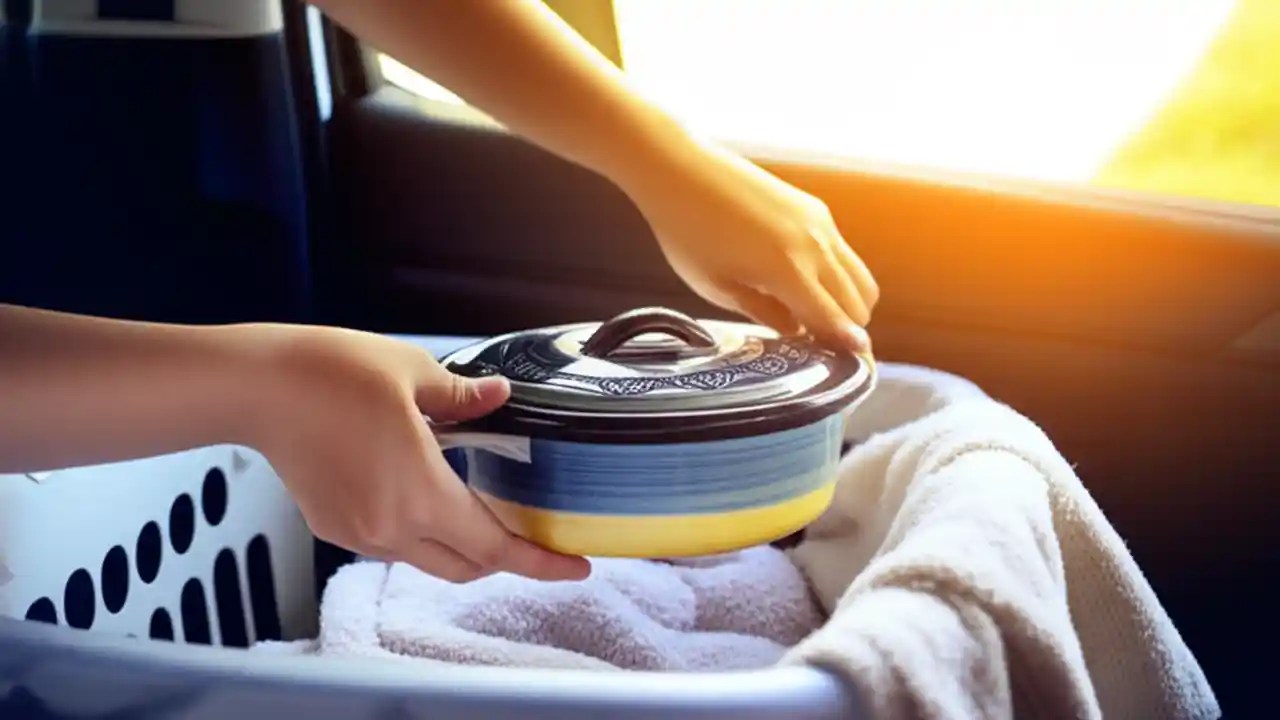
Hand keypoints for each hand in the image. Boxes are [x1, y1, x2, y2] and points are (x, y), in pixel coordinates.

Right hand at [239, 324, 589, 582]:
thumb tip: (500, 397)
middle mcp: (390, 528)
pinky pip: (394, 545)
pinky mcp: (335, 527)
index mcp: (419, 495)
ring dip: (463, 546)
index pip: (494, 547)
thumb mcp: (412, 373)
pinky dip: (423, 533)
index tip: (577, 567)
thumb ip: (464, 396)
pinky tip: (429, 494)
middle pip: (466, 566)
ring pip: (428, 560)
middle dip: (506, 558)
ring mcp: (359, 533)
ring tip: (485, 509)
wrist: (257, 388)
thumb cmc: (331, 373)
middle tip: (535, 535)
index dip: (540, 562)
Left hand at [626, 140, 877, 352]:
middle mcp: (815, 246)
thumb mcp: (717, 288)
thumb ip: (764, 313)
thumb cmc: (688, 233)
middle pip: (858, 303)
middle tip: (825, 346)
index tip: (856, 369)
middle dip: (848, 329)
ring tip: (816, 316)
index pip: (834, 321)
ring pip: (860, 278)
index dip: (847, 350)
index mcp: (787, 271)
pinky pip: (844, 253)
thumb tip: (798, 332)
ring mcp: (820, 223)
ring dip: (849, 303)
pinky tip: (805, 283)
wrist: (681, 170)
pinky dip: (838, 277)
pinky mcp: (816, 209)